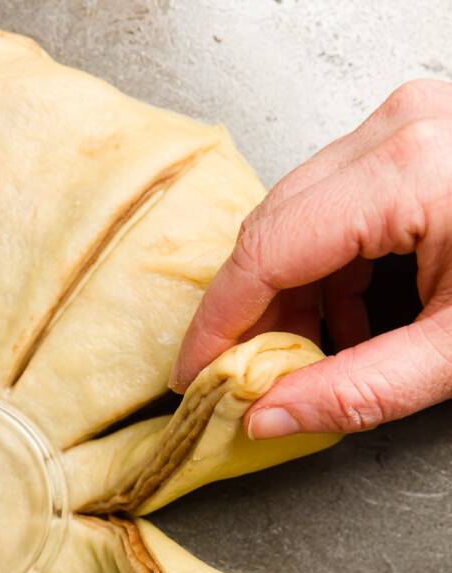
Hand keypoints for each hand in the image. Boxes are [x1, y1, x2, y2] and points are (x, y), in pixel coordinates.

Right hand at [170, 80, 451, 437]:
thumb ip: (358, 390)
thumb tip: (268, 416)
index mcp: (406, 171)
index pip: (265, 251)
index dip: (219, 323)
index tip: (195, 376)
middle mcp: (393, 128)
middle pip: (273, 227)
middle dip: (254, 313)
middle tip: (252, 378)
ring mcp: (402, 122)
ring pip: (297, 216)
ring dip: (293, 294)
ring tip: (319, 355)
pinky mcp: (411, 136)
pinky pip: (334, 204)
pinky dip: (329, 268)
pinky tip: (353, 316)